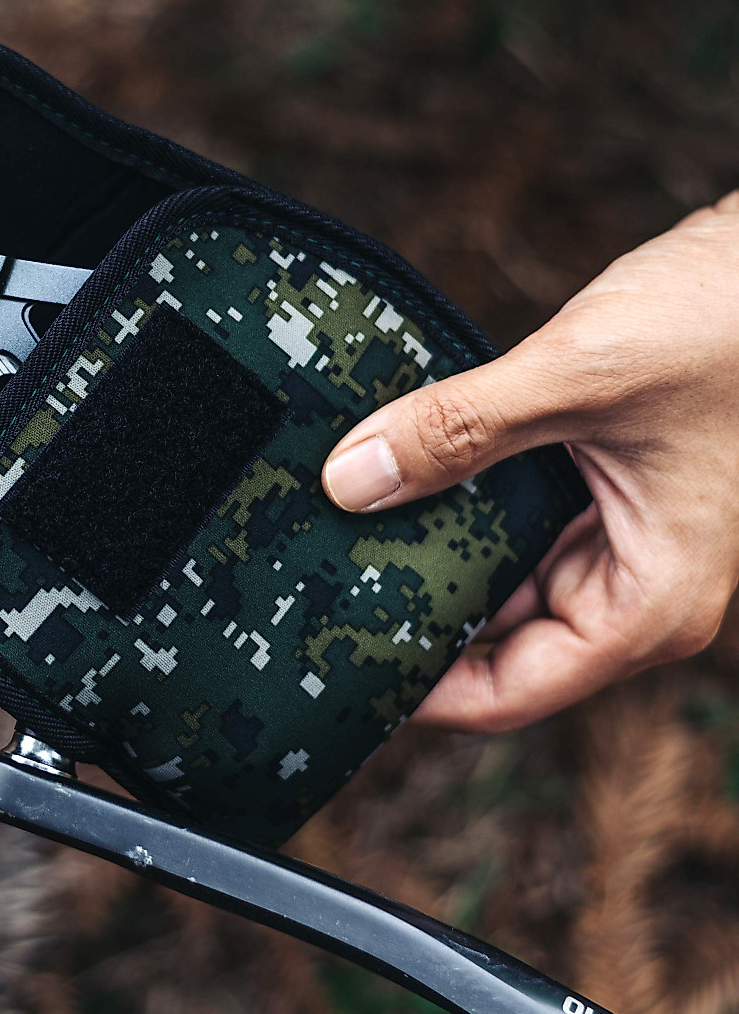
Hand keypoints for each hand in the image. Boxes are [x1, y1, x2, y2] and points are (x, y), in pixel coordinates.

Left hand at [321, 193, 738, 732]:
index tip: (337, 666)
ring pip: (495, 583)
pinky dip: (455, 512)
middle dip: (410, 620)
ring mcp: (613, 543)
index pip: (507, 692)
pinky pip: (507, 529)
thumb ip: (460, 429)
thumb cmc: (724, 321)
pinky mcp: (594, 496)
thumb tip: (351, 480)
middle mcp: (632, 590)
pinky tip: (394, 490)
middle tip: (315, 598)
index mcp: (648, 605)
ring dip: (427, 561)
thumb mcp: (578, 375)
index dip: (416, 690)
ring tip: (335, 547)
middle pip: (494, 644)